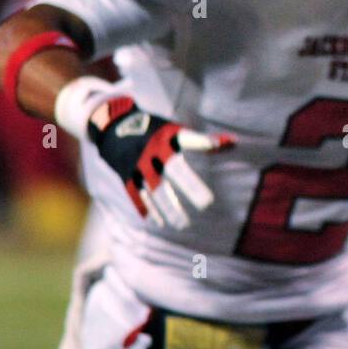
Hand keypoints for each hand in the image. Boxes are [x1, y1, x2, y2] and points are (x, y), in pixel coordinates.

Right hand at [86, 96, 234, 228]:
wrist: (113, 124)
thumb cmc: (154, 130)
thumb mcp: (174, 130)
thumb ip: (202, 140)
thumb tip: (234, 142)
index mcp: (168, 136)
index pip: (189, 139)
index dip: (203, 141)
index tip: (217, 144)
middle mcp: (153, 150)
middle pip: (174, 170)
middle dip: (190, 187)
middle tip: (207, 203)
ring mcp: (138, 163)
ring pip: (156, 190)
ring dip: (169, 208)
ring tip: (183, 224)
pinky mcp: (126, 175)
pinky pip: (138, 195)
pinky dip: (149, 208)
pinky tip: (160, 222)